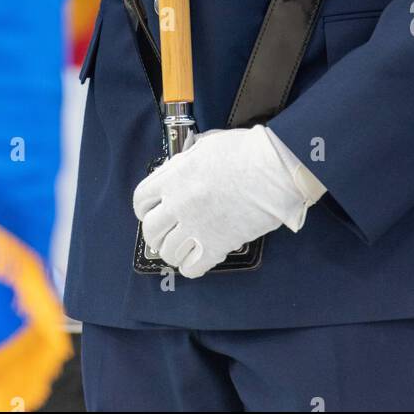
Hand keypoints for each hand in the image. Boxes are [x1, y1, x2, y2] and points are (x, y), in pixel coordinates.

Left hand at [132, 126, 324, 278]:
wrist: (273, 170)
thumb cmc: (244, 151)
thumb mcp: (206, 145)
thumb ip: (186, 160)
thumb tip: (178, 168)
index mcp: (172, 177)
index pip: (141, 199)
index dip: (143, 208)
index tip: (149, 212)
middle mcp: (177, 204)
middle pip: (150, 230)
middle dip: (155, 235)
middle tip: (165, 235)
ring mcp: (195, 227)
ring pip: (168, 252)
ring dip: (172, 252)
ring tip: (182, 249)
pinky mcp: (216, 246)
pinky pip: (191, 268)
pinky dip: (191, 266)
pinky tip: (197, 259)